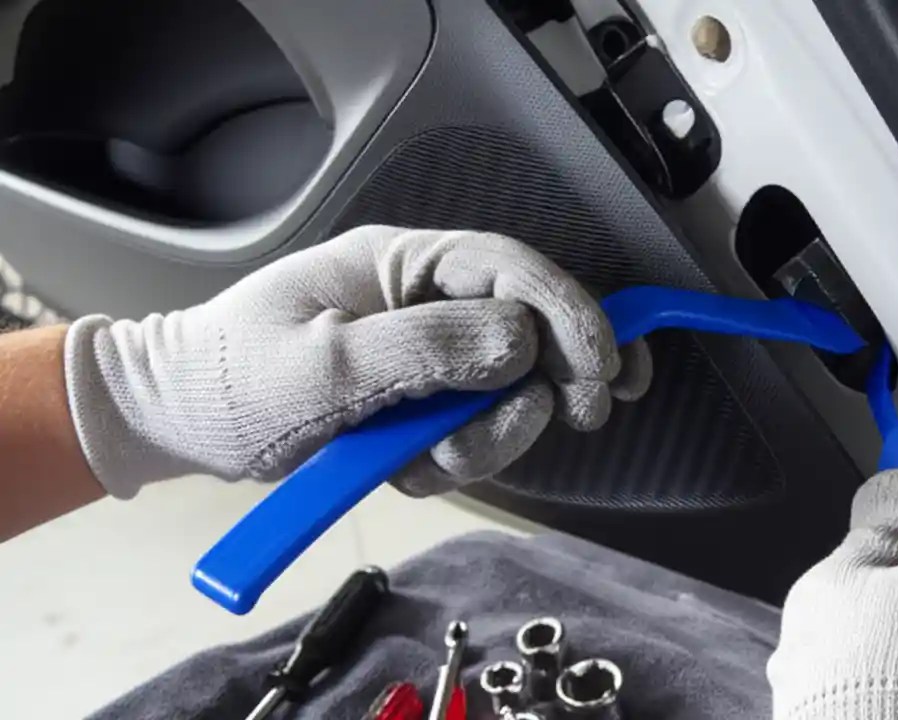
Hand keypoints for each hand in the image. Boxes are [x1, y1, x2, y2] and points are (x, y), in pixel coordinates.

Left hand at [64, 225, 650, 497]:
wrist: (178, 423)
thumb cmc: (232, 378)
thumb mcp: (322, 365)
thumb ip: (422, 350)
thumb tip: (520, 342)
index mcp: (403, 264)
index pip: (512, 271)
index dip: (572, 313)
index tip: (606, 367)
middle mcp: (425, 304)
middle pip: (530, 331)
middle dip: (557, 377)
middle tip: (582, 415)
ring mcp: (425, 358)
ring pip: (506, 392)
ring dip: (492, 434)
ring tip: (436, 459)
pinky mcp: (418, 408)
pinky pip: (469, 435)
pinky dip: (453, 462)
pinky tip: (406, 469)